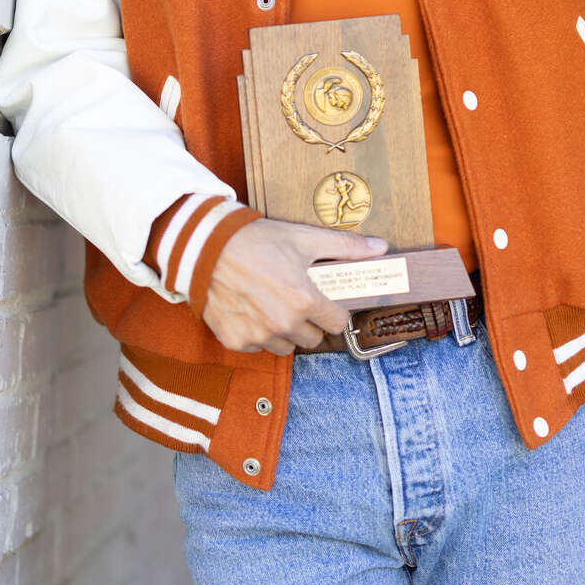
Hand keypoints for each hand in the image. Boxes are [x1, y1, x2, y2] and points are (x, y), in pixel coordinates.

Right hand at [202, 217, 388, 354]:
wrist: (204, 248)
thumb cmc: (255, 240)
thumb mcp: (303, 238)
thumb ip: (345, 246)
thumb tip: (380, 248)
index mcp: (304, 300)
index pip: (338, 323)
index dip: (334, 311)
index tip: (324, 301)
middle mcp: (284, 324)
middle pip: (314, 339)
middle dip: (310, 322)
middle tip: (295, 299)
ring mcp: (258, 335)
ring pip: (286, 347)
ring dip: (285, 332)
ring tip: (272, 305)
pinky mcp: (236, 341)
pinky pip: (258, 347)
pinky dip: (258, 334)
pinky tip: (250, 310)